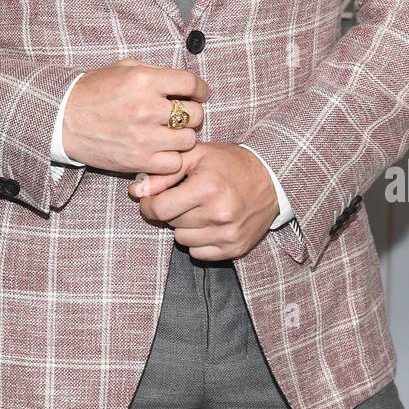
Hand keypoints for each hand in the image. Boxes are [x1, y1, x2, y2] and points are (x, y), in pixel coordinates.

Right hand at [62, 58, 209, 174]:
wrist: (64, 120)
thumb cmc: (93, 91)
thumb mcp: (124, 68)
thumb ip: (155, 72)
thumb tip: (183, 83)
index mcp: (144, 81)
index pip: (191, 84)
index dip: (200, 89)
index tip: (199, 93)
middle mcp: (147, 108)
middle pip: (195, 114)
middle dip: (192, 113)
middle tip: (181, 115)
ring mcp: (144, 137)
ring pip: (188, 140)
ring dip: (183, 136)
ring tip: (170, 133)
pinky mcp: (138, 161)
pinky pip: (174, 163)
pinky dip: (172, 158)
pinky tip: (162, 150)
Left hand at [129, 142, 279, 259]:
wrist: (272, 179)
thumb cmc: (229, 164)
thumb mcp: (196, 155)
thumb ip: (163, 172)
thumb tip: (136, 191)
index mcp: (207, 187)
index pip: (159, 209)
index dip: (149, 204)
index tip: (153, 198)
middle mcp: (219, 214)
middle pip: (171, 224)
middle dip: (172, 211)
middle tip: (186, 197)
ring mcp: (228, 235)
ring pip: (182, 240)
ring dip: (184, 226)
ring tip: (199, 209)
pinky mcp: (235, 249)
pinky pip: (198, 253)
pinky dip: (198, 240)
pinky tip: (209, 223)